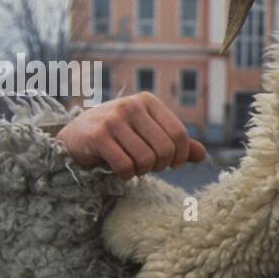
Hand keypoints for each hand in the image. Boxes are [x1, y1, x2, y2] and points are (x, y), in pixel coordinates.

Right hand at [56, 91, 206, 179]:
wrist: (76, 136)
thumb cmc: (119, 135)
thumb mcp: (148, 133)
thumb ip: (176, 143)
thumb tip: (202, 155)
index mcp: (147, 101)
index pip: (179, 134)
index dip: (180, 156)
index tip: (173, 164)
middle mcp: (131, 105)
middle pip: (165, 149)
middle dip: (161, 165)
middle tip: (150, 167)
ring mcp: (113, 119)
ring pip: (146, 159)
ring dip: (142, 171)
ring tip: (134, 167)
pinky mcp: (98, 136)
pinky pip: (126, 166)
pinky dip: (126, 175)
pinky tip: (121, 170)